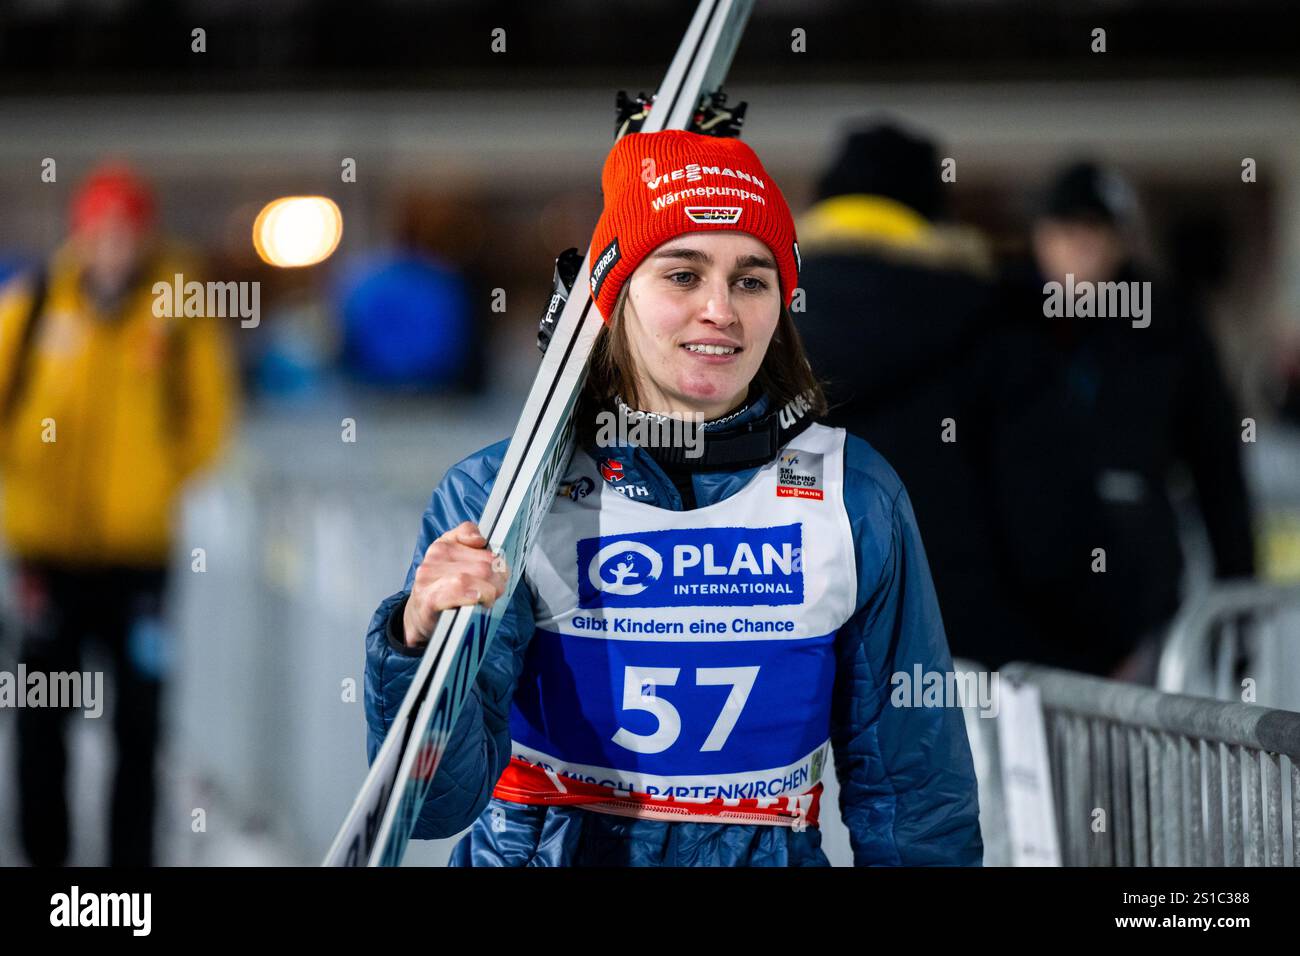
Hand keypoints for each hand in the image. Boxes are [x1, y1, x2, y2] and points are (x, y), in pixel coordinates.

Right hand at [402, 521, 509, 647]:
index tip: (494, 564)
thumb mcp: (455, 566)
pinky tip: (477, 601)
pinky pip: (459, 590)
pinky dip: (474, 596)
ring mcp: (429, 576)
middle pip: (483, 562)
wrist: (418, 618)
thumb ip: (471, 548)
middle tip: (497, 591)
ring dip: (489, 592)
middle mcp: (434, 557)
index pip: (469, 532)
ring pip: (475, 575)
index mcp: (443, 545)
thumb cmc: (442, 592)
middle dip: (497, 579)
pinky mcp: (429, 598)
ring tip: (487, 600)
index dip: (487, 548)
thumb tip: (480, 540)